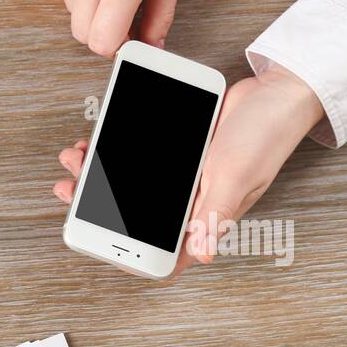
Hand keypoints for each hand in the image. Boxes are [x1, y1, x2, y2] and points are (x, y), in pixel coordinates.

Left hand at [51, 64, 324, 271]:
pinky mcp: (178, 156)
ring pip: (131, 188)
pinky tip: (96, 140)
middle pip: (136, 219)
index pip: (165, 256)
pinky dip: (114, 150)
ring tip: (76, 159)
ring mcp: (183, 180)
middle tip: (70, 189)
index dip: (128, 257)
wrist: (277, 90)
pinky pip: (139, 159)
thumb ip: (213, 215)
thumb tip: (201, 255)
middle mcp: (192, 205)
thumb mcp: (234, 176)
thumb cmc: (266, 135)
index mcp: (205, 220)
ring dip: (98, 175)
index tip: (96, 240)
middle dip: (97, 207)